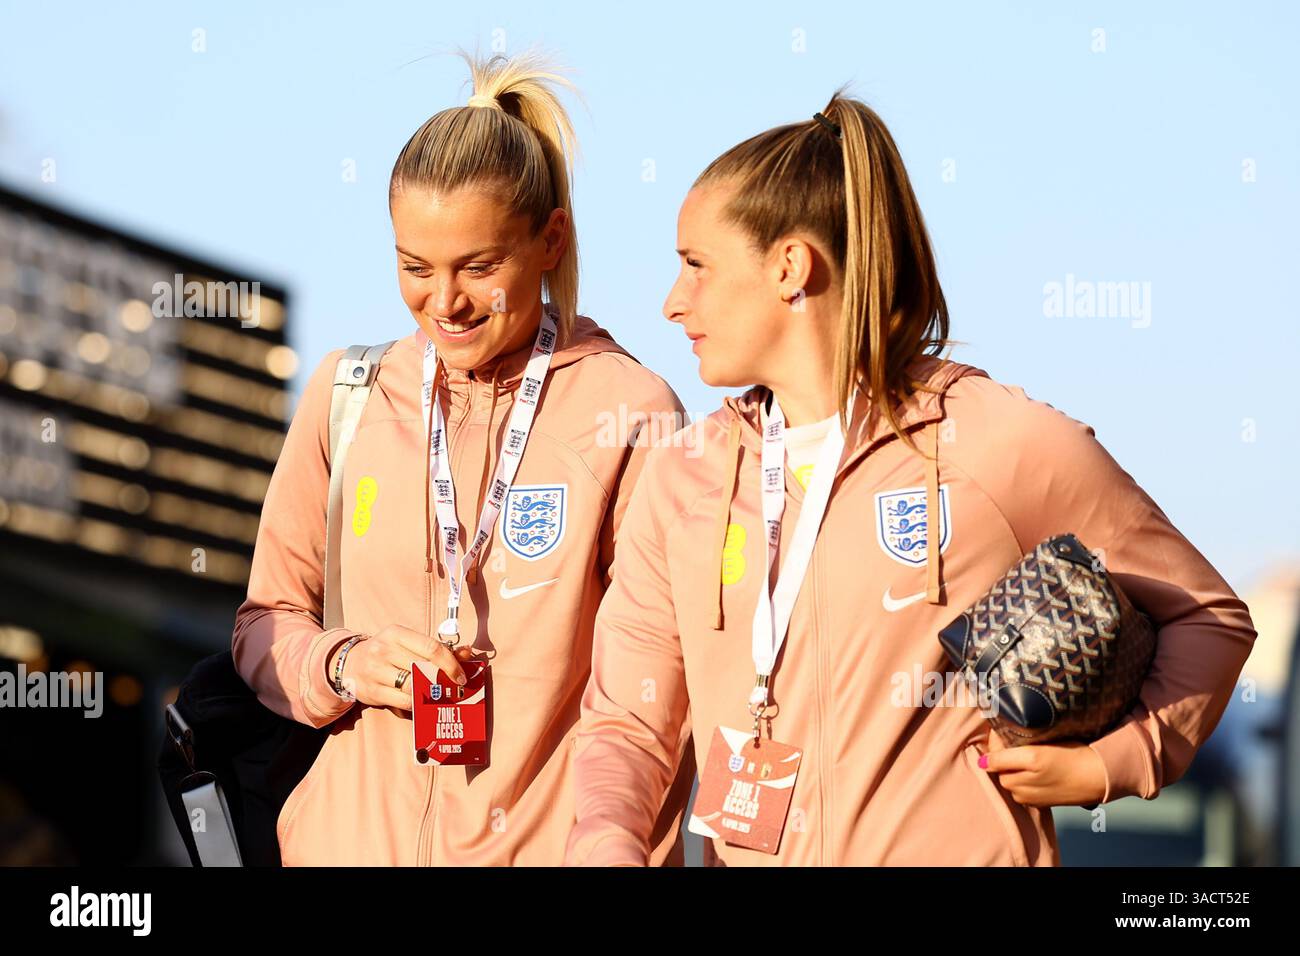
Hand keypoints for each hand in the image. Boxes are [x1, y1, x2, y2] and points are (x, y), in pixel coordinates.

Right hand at [330, 624, 475, 714]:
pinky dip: (417, 704)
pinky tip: (423, 702)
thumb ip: (435, 648)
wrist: (349, 663)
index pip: (430, 647)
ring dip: (431, 694)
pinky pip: (402, 701)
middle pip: (424, 668)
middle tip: (454, 689)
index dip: (450, 663)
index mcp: (396, 633)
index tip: (460, 676)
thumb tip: (466, 652)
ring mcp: (375, 671)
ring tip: (440, 697)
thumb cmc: (387, 652)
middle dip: (442, 681)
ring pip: (413, 686)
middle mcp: (384, 650)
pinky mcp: (371, 690)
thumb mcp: (407, 643)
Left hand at [977, 730, 1107, 807]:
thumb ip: (1006, 756)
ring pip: (1009, 781)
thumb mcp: (1040, 749)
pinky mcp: (1038, 804)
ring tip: (1028, 758)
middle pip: (1000, 769)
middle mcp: (1024, 784)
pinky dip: (1022, 783)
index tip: (1001, 730)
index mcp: (1024, 765)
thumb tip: (981, 763)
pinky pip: (1020, 793)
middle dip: (1003, 757)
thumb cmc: (1073, 756)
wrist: (1099, 777)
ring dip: (1012, 771)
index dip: (995, 740)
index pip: (993, 754)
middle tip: (1017, 744)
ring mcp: (1031, 796)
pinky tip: (1035, 773)